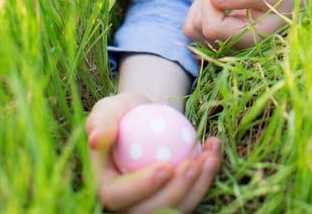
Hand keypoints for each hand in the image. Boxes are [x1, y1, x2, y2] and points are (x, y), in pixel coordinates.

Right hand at [86, 92, 220, 212]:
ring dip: (198, 187)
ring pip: (176, 209)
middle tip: (192, 165)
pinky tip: (213, 148)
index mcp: (104, 186)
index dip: (141, 187)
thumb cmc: (123, 112)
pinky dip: (208, 175)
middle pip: (149, 212)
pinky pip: (193, 195)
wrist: (146, 116)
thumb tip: (97, 139)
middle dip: (175, 193)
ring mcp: (153, 203)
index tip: (164, 167)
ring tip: (209, 156)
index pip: (117, 197)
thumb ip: (101, 121)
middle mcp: (127, 203)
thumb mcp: (108, 108)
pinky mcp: (175, 197)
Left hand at [183, 0, 306, 48]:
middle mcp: (232, 50)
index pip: (209, 26)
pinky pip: (194, 25)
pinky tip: (222, 0)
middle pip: (196, 26)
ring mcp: (223, 47)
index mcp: (247, 41)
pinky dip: (202, 8)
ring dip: (203, 3)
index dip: (211, 0)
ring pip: (191, 26)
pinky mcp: (217, 40)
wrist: (296, 8)